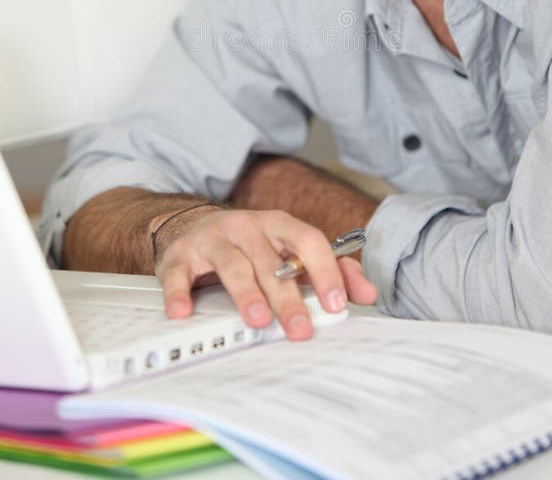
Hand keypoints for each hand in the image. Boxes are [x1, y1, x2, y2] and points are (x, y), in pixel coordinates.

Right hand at [152, 206, 376, 339]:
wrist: (190, 226)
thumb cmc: (249, 245)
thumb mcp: (288, 250)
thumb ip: (329, 270)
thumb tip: (367, 292)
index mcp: (278, 225)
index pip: (308, 240)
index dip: (324, 271)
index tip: (336, 303)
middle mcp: (246, 227)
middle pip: (270, 260)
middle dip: (287, 297)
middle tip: (300, 329)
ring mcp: (212, 239)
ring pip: (232, 264)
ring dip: (246, 293)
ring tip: (257, 320)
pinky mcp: (180, 255)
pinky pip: (179, 274)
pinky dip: (181, 293)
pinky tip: (184, 312)